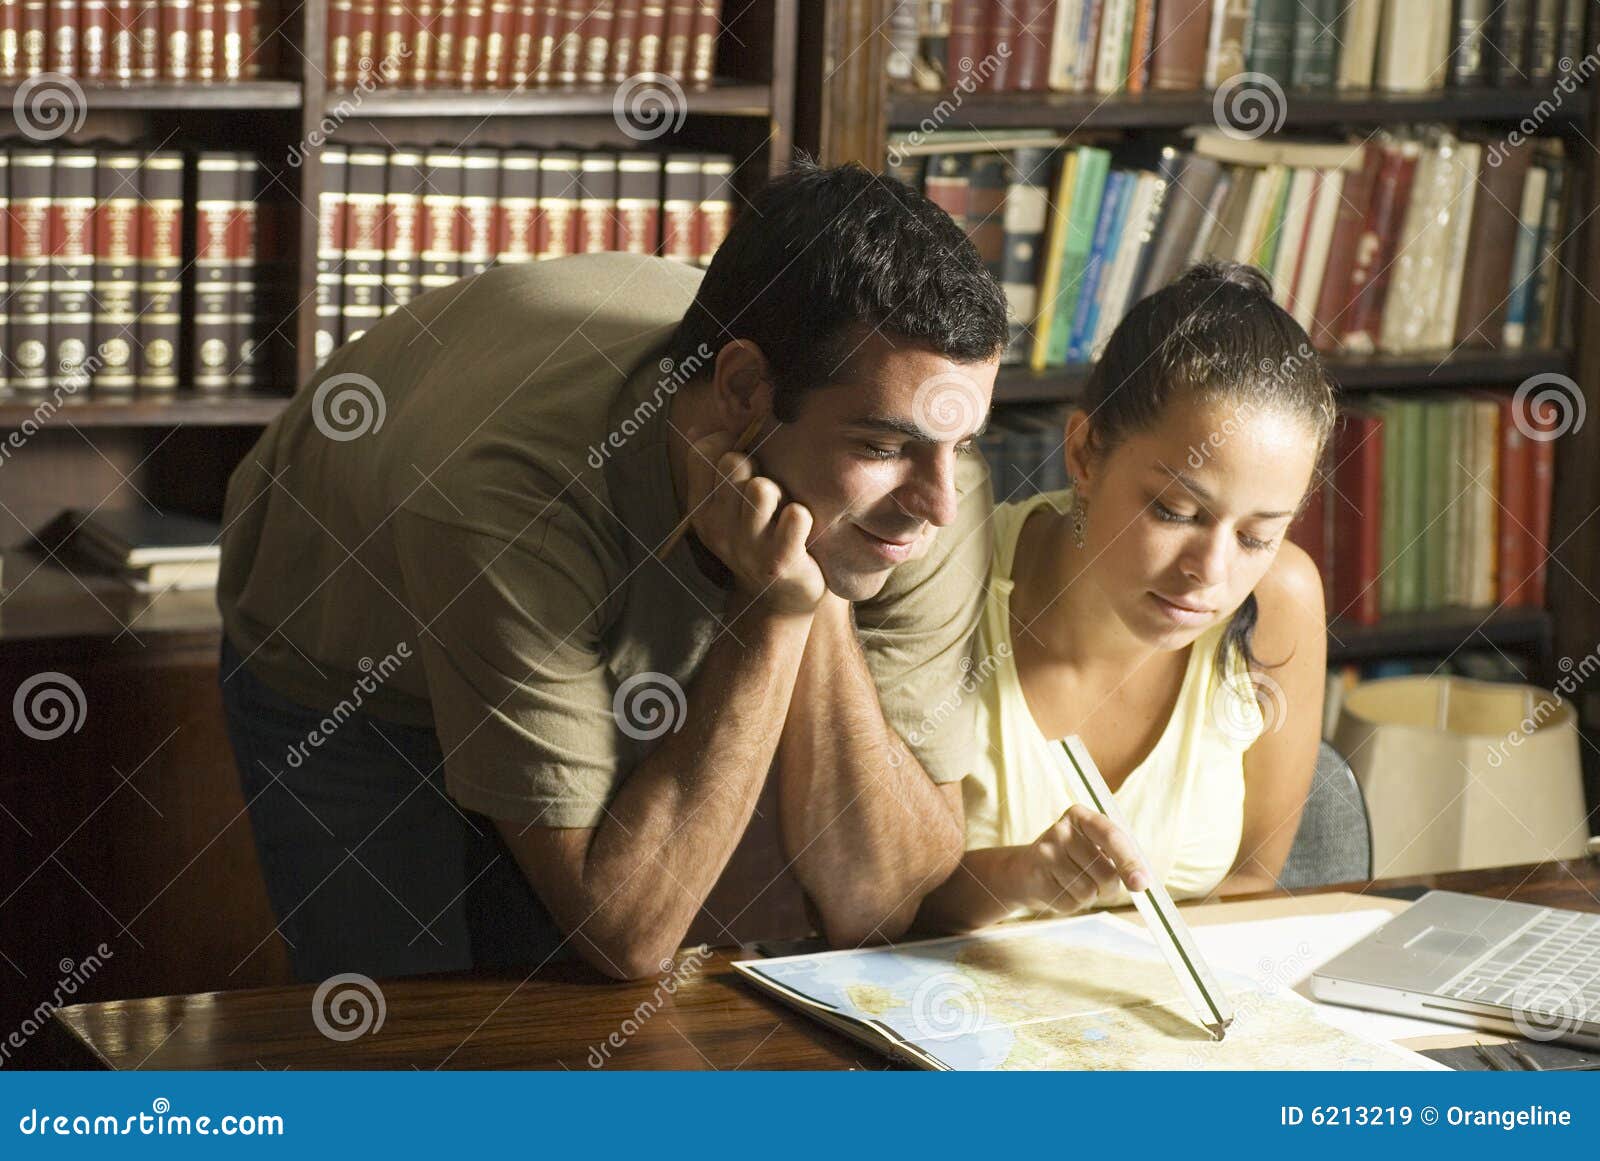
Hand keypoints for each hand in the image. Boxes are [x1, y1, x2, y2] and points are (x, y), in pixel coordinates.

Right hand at [685, 427, 826, 615]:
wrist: (785, 596)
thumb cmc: (764, 535)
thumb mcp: (732, 504)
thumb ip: (717, 466)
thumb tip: (704, 424)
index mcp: (701, 509)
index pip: (703, 451)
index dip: (730, 441)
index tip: (748, 456)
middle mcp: (716, 528)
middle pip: (733, 463)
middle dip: (757, 465)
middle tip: (769, 489)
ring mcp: (746, 547)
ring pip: (761, 489)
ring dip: (780, 491)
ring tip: (783, 508)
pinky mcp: (779, 563)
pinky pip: (796, 516)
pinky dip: (803, 516)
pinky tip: (801, 527)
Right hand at [1025, 804, 1150, 913]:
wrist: (1026, 871)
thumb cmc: (1073, 859)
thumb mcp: (1094, 846)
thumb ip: (1120, 855)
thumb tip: (1142, 881)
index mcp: (1080, 816)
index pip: (1112, 837)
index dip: (1130, 861)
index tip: (1143, 883)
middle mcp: (1061, 830)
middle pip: (1105, 872)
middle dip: (1110, 887)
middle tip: (1100, 884)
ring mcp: (1046, 852)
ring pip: (1088, 891)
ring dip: (1090, 897)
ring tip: (1075, 884)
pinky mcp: (1036, 877)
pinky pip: (1071, 904)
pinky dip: (1073, 904)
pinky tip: (1061, 890)